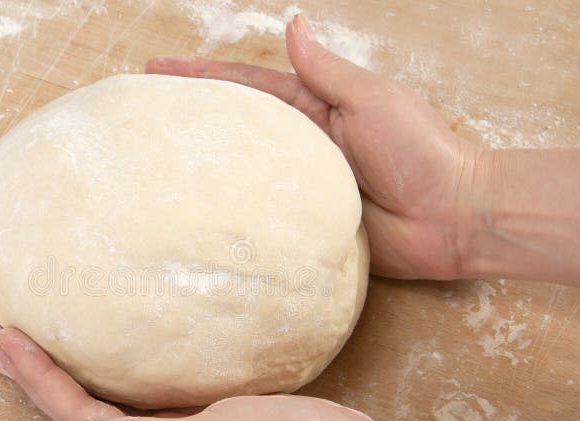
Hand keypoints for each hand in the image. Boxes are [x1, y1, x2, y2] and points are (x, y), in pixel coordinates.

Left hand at [0, 327, 392, 420]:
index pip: (72, 414)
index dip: (34, 376)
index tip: (1, 335)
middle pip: (77, 408)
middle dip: (38, 372)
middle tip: (3, 331)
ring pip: (104, 400)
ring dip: (67, 371)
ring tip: (40, 339)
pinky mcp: (196, 419)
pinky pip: (138, 393)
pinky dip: (112, 370)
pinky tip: (113, 351)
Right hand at [146, 14, 481, 279]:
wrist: (450, 217)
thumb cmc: (418, 150)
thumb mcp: (370, 98)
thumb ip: (326, 70)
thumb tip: (293, 23)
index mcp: (315, 108)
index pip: (247, 86)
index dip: (202, 76)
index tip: (157, 70)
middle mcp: (302, 145)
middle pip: (236, 127)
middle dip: (190, 117)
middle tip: (141, 114)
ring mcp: (301, 186)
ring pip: (243, 173)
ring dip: (203, 167)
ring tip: (154, 162)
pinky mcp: (305, 225)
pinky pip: (263, 217)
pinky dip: (234, 212)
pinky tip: (200, 214)